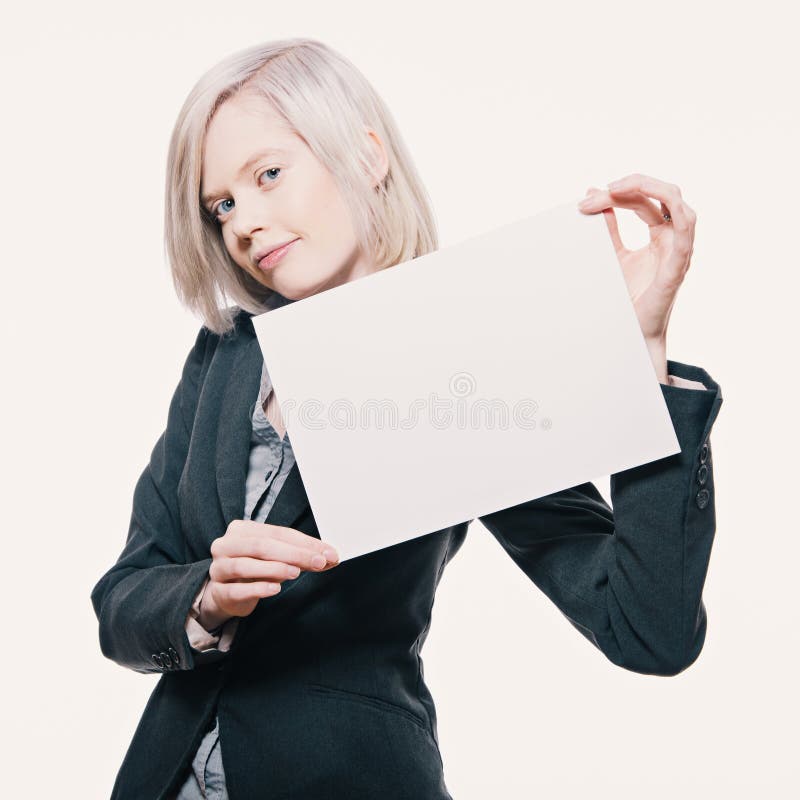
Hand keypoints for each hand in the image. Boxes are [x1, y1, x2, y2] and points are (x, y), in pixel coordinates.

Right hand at [199, 520, 339, 628]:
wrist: (226, 594)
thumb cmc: (255, 569)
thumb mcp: (276, 557)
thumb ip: (300, 555)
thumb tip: (330, 556)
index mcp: (242, 530)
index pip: (277, 533)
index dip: (304, 543)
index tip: (328, 553)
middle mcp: (226, 545)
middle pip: (262, 546)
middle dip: (294, 554)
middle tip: (318, 562)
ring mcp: (219, 568)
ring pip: (245, 565)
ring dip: (275, 568)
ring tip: (296, 573)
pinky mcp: (218, 591)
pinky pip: (238, 589)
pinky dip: (258, 588)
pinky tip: (275, 589)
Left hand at [577, 173, 697, 382]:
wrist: (630, 330)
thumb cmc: (626, 296)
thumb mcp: (612, 253)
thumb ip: (607, 227)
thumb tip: (591, 193)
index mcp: (660, 234)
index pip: (643, 200)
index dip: (618, 194)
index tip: (586, 201)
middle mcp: (673, 238)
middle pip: (660, 195)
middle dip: (631, 186)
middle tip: (600, 191)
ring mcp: (679, 250)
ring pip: (677, 203)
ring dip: (650, 188)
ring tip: (617, 188)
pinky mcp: (678, 264)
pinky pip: (686, 230)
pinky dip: (673, 211)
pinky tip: (652, 202)